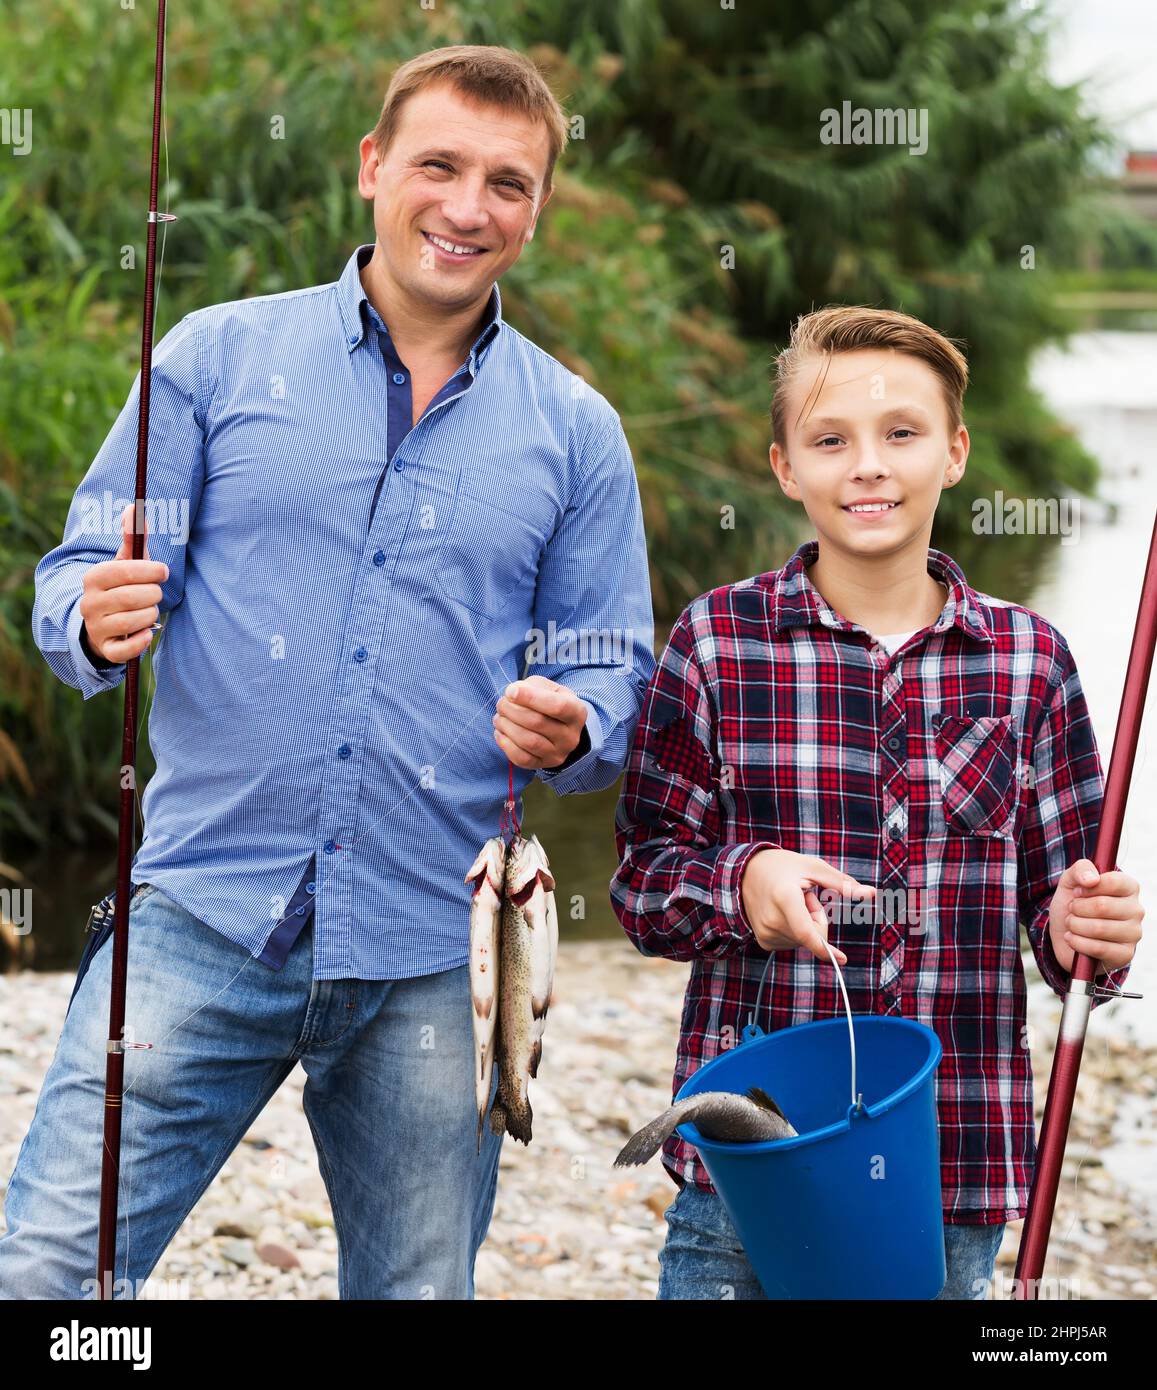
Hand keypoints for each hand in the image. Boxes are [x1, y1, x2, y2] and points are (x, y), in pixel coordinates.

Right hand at [78, 503, 168, 663]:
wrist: (100, 623)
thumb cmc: (120, 588)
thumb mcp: (124, 562)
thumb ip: (132, 538)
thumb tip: (134, 507)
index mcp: (94, 577)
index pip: (123, 571)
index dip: (149, 570)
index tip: (163, 571)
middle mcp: (89, 602)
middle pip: (131, 597)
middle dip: (153, 595)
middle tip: (156, 593)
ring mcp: (95, 627)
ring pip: (131, 622)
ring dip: (150, 615)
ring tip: (150, 610)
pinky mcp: (105, 649)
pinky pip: (124, 650)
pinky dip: (140, 642)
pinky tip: (148, 634)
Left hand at [493, 676, 586, 768]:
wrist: (559, 729)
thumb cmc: (550, 702)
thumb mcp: (548, 688)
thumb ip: (532, 687)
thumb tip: (512, 693)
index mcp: (577, 712)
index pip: (557, 706)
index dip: (530, 697)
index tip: (510, 691)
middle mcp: (571, 736)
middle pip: (537, 723)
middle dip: (512, 710)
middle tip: (501, 703)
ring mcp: (558, 754)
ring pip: (528, 742)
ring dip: (507, 727)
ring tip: (499, 717)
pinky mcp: (543, 765)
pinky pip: (521, 758)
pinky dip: (505, 744)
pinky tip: (501, 732)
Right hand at [740, 848, 876, 963]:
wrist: (745, 872)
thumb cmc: (784, 866)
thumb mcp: (814, 868)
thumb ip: (842, 884)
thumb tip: (871, 893)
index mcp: (785, 898)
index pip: (808, 933)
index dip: (826, 948)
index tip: (842, 960)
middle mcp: (773, 920)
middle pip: (813, 935)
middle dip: (816, 918)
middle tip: (802, 896)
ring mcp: (765, 933)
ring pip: (803, 940)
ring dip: (803, 923)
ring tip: (788, 902)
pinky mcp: (763, 941)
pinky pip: (793, 943)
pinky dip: (793, 929)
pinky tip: (780, 911)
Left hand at [1048, 858, 1143, 974]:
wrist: (1066, 934)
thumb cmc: (1074, 904)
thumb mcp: (1071, 881)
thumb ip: (1081, 869)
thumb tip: (1092, 879)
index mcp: (1129, 888)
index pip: (1113, 882)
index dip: (1087, 887)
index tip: (1077, 892)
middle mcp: (1136, 910)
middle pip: (1102, 906)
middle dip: (1077, 908)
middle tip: (1072, 909)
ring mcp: (1134, 934)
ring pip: (1099, 928)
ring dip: (1075, 925)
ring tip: (1071, 923)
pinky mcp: (1125, 954)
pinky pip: (1098, 948)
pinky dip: (1077, 942)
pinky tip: (1071, 938)